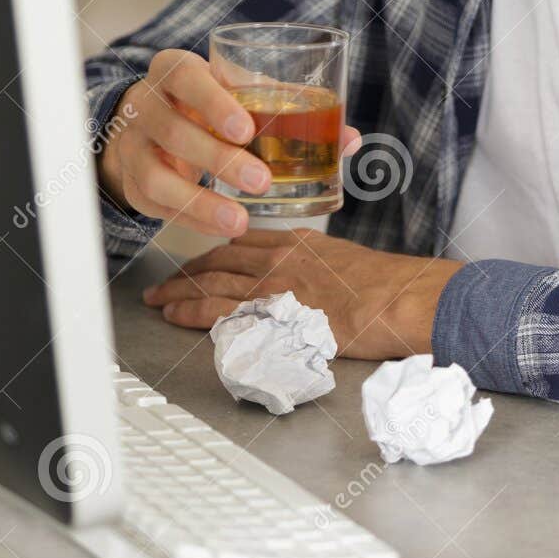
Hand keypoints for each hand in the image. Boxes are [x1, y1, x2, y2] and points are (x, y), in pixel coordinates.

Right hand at [99, 48, 361, 237]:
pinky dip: (192, 219)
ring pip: (156, 174)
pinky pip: (155, 204)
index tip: (246, 129)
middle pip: (173, 130)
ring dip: (200, 201)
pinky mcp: (132, 180)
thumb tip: (350, 140)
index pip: (185, 76)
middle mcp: (146, 103)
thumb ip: (292, 109)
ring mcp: (133, 144)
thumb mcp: (241, 94)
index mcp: (175, 70)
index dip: (212, 102)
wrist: (151, 123)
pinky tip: (222, 226)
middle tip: (261, 180)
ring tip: (240, 218)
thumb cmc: (211, 104)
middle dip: (219, 159)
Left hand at [141, 227, 464, 359]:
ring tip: (158, 299)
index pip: (245, 241)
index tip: (202, 260)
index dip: (217, 251)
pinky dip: (192, 312)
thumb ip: (322, 267)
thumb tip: (315, 282)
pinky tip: (175, 316)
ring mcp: (273, 285)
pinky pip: (219, 311)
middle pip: (219, 259)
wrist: (400, 298)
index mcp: (299, 243)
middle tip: (166, 280)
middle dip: (189, 270)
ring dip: (179, 290)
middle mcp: (279, 258)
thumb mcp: (350, 263)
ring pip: (210, 281)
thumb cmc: (388, 285)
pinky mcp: (272, 313)